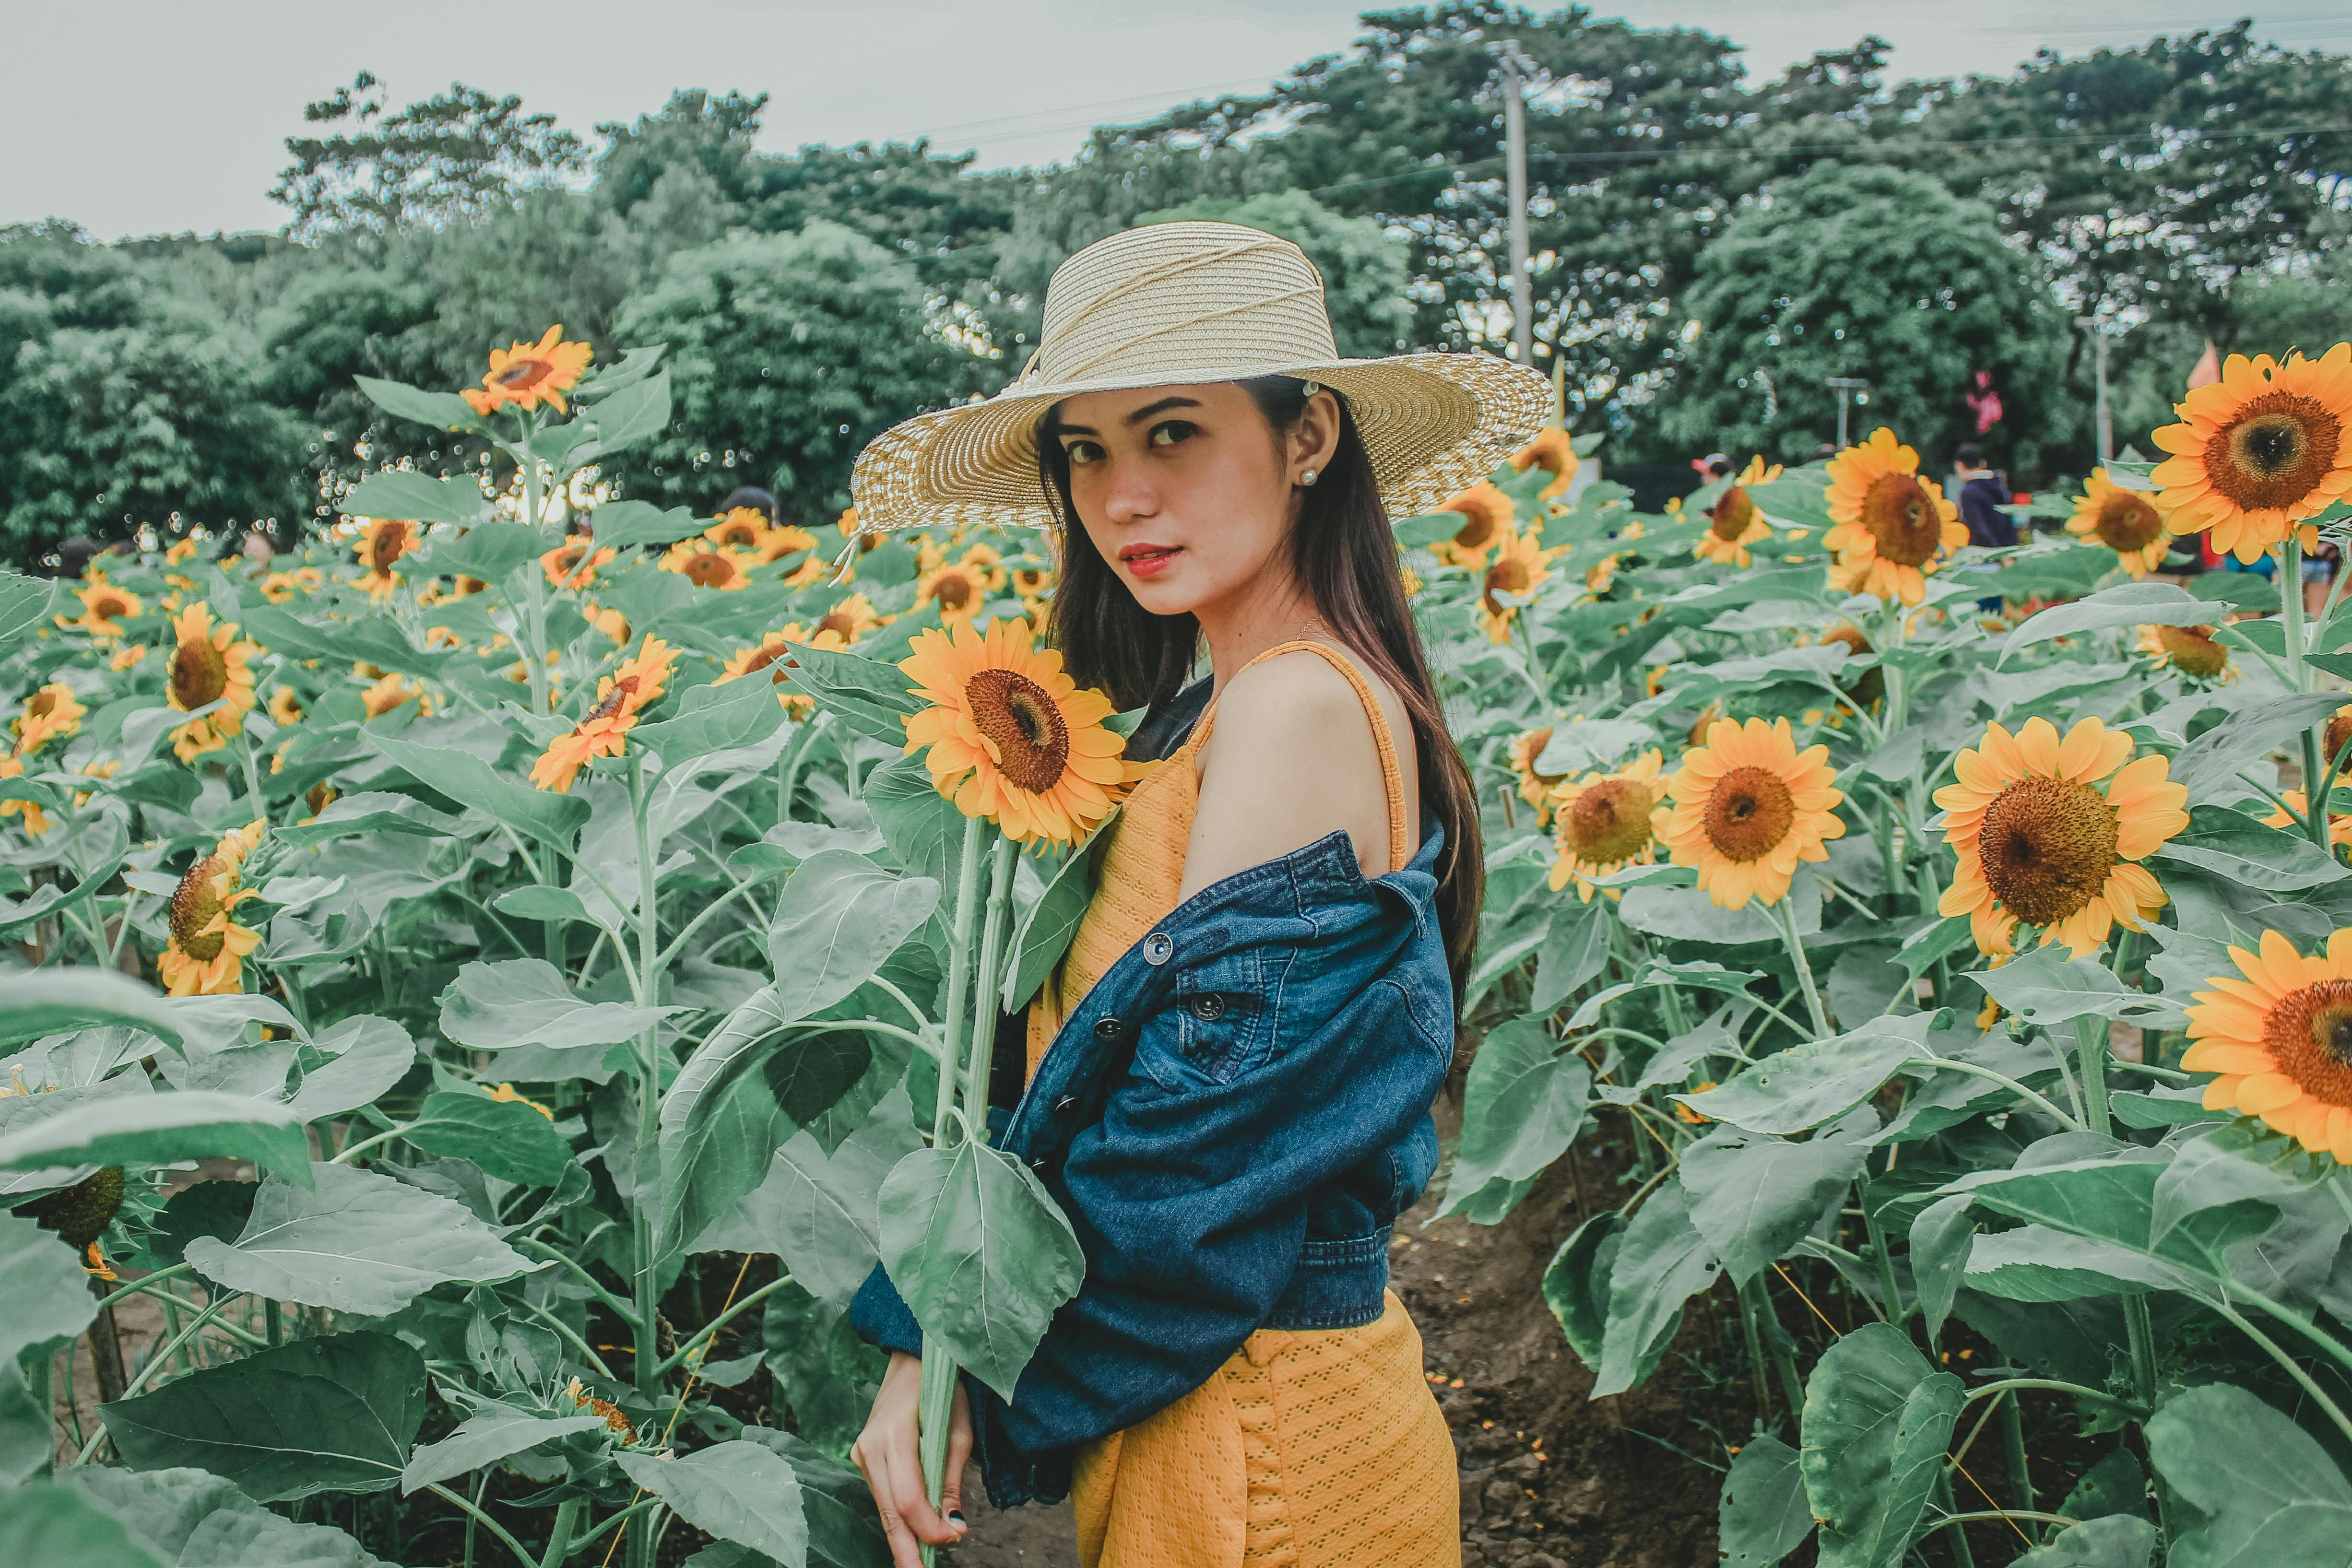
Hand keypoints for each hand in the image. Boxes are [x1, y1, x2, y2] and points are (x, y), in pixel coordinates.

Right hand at [851, 1351, 971, 1567]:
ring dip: (903, 1538)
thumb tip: (953, 1526)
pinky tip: (914, 1535)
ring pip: (883, 1509)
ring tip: (920, 1562)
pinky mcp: (863, 1459)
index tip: (955, 1539)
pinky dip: (898, 1519)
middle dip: (907, 1550)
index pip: (908, 1498)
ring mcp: (862, 1455)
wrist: (912, 1361)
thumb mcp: (958, 1432)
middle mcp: (870, 1449)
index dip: (929, 1526)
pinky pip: (882, 1496)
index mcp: (894, 1436)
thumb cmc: (943, 1392)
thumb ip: (951, 1480)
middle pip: (889, 1513)